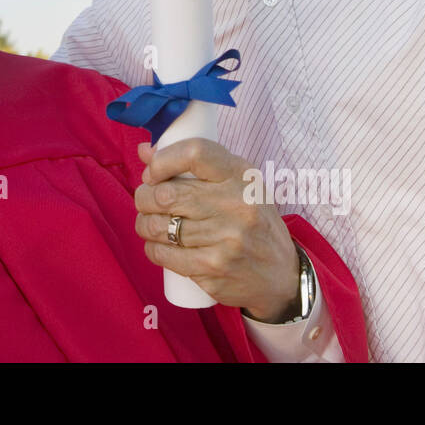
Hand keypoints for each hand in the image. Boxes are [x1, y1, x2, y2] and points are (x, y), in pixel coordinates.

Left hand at [134, 138, 299, 320]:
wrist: (281, 274)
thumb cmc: (253, 221)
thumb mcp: (237, 184)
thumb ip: (195, 164)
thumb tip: (144, 151)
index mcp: (241, 175)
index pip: (194, 153)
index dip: (162, 160)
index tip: (152, 173)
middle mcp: (235, 205)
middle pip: (166, 193)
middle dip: (144, 197)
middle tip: (145, 201)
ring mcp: (225, 239)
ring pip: (158, 226)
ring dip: (144, 224)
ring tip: (149, 224)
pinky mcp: (213, 268)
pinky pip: (163, 254)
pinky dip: (153, 249)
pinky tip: (158, 245)